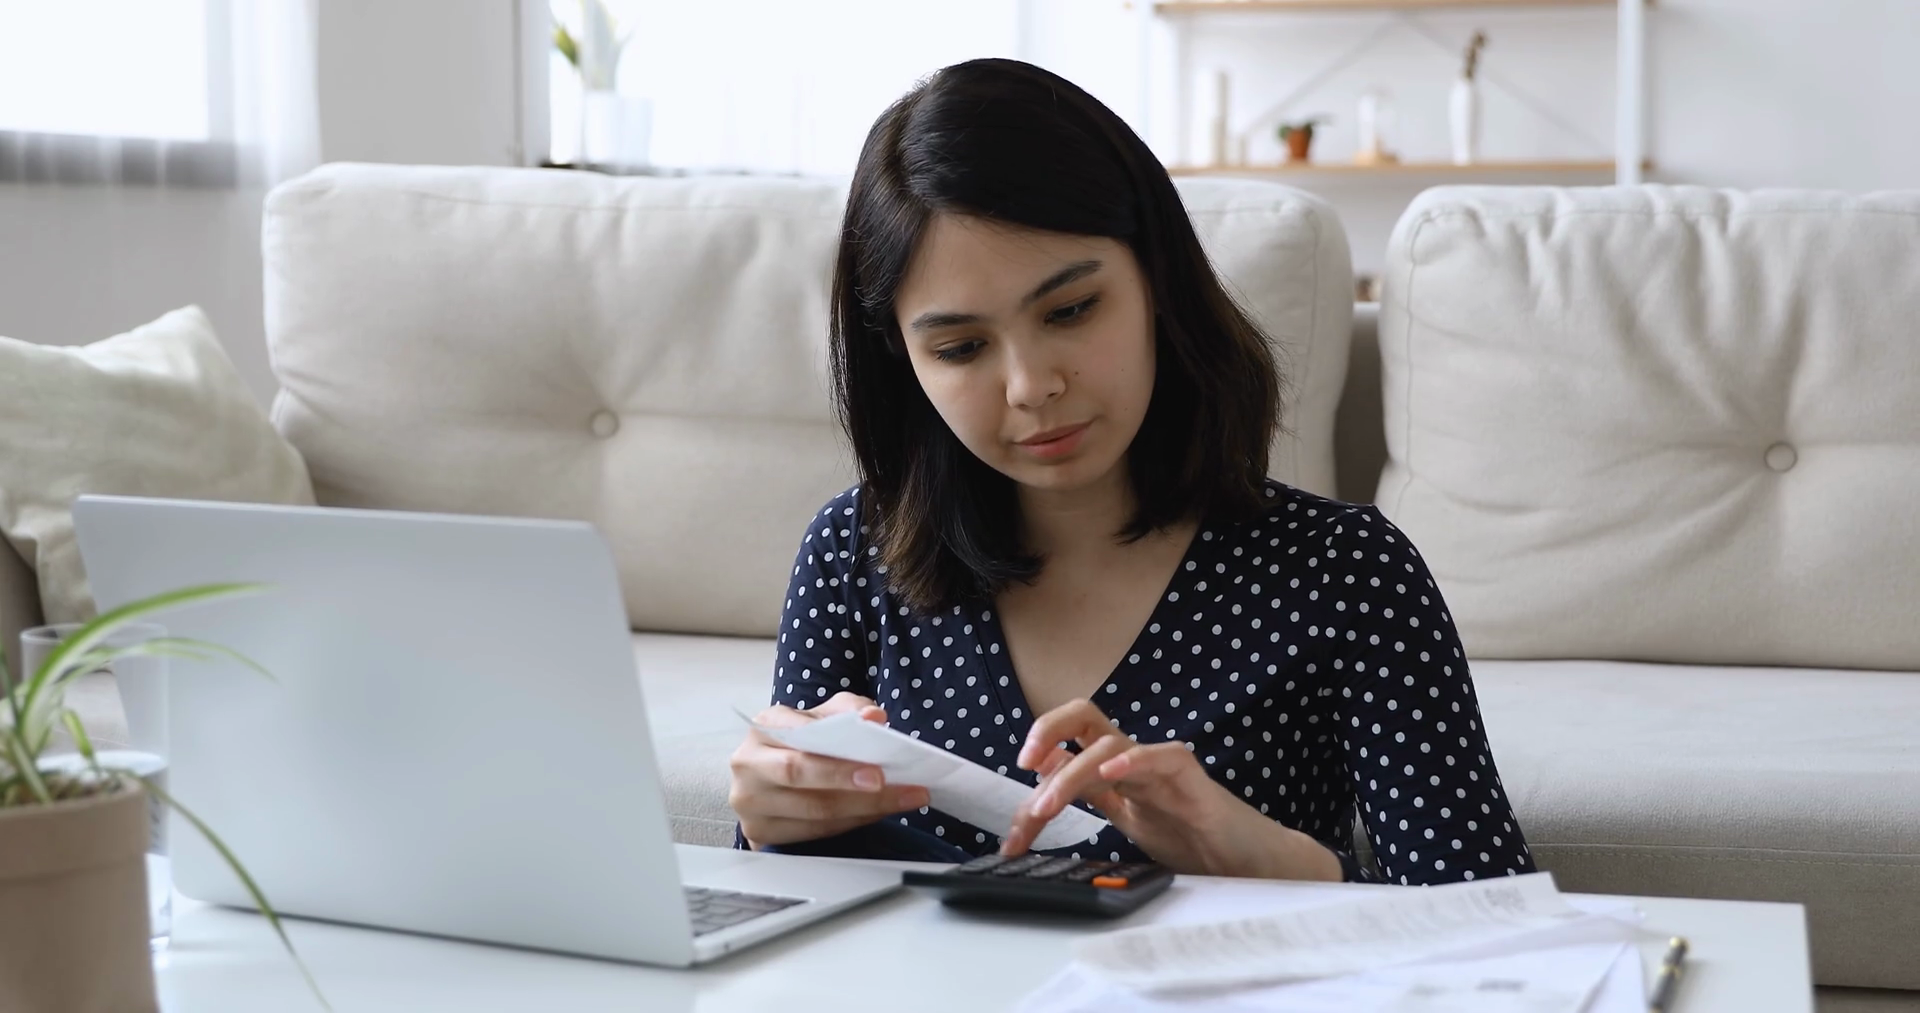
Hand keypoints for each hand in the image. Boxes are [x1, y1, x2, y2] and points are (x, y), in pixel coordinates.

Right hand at [729, 692, 930, 848]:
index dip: (836, 755)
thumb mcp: (822, 715)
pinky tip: (876, 813)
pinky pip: (813, 833)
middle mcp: (748, 764)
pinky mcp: (759, 832)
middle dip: (849, 783)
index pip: (798, 739)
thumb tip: (874, 717)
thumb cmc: (800, 741)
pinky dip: (850, 824)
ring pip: (812, 812)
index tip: (876, 767)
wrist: (767, 771)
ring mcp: (750, 803)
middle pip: (799, 776)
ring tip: (901, 799)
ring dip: (863, 808)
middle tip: (889, 785)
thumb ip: (849, 710)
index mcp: (763, 727)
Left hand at [1001, 699, 1340, 880]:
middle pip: (1083, 718)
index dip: (1033, 777)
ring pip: (1109, 744)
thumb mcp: (1124, 821)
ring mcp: (1160, 766)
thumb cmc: (1190, 839)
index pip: (1064, 749)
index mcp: (1113, 771)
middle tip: (1022, 764)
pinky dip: (1134, 761)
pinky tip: (1111, 775)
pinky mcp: (1190, 779)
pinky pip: (1162, 756)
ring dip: (1071, 774)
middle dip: (1045, 731)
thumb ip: (1089, 800)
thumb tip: (1040, 787)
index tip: (1015, 820)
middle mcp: (1133, 760)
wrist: (1245, 862)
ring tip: (1048, 806)